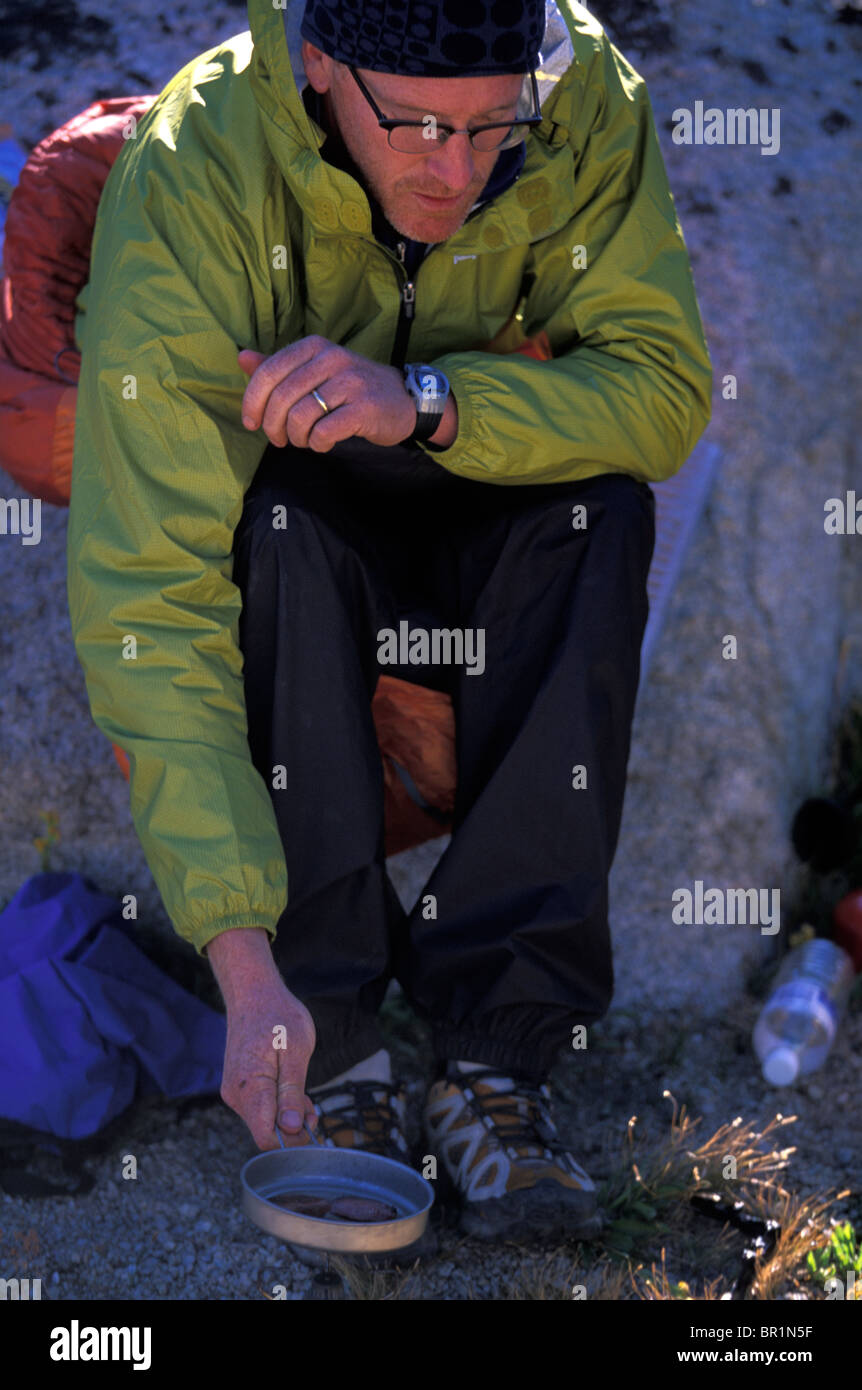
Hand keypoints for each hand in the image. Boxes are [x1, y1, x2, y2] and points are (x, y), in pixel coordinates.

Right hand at [219, 976, 318, 1150]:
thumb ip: (292, 1092)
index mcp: (249, 1087)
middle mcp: (236, 1094)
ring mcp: (235, 1091)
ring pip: (263, 1121)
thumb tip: (291, 1128)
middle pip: (265, 1131)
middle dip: (293, 1128)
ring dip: (287, 1117)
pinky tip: (293, 1092)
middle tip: (314, 1109)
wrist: (253, 993)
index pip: (266, 1136)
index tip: (313, 1127)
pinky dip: (279, 1107)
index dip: (292, 1141)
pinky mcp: (239, 1087)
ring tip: (305, 1096)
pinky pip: (260, 1108)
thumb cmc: (278, 1015)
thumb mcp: (296, 1050)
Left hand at [238, 336, 415, 451]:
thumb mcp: (314, 370)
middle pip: (281, 398)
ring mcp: (350, 383)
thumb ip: (278, 365)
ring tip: (305, 440)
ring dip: (297, 437)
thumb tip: (242, 357)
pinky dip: (317, 443)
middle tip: (280, 440)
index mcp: (313, 347)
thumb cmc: (350, 388)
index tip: (251, 423)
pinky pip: (324, 432)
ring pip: (301, 417)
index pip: (268, 372)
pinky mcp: (364, 408)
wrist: (402, 399)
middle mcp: (331, 359)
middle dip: (273, 426)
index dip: (252, 402)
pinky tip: (324, 443)